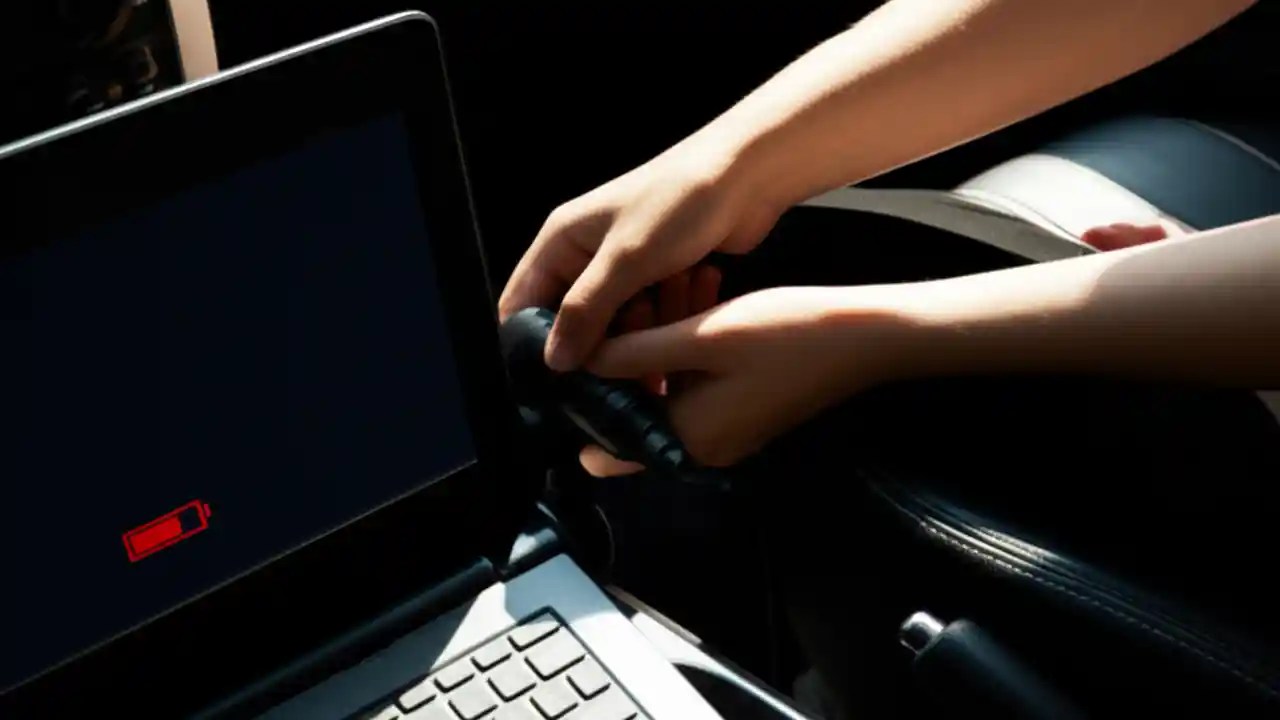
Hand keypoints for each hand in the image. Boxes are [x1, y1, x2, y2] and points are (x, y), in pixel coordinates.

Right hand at [497, 143, 781, 370]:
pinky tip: (679, 332)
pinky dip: (658, 327)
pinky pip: (646, 316)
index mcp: (561, 240)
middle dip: (592, 350)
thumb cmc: (680, 203)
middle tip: (615, 377)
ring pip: (611, 324)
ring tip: (658, 343)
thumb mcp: (626, 260)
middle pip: (569, 320)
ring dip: (632, 340)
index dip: (530, 344)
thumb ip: (584, 311)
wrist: (748, 174)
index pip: (521, 302)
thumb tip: (552, 362)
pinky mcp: (657, 275)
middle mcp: (585, 253)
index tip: (553, 384)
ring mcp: (622, 265)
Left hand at [579, 286, 901, 475]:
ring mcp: (723, 429)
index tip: (581, 357)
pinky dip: (689, 344)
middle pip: (636, 410)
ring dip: (662, 338)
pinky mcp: (741, 408)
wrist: (865, 338)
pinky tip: (701, 292)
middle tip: (637, 298)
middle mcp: (700, 446)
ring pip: (666, 387)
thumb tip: (580, 362)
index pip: (606, 449)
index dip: (587, 407)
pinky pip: (696, 381)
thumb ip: (633, 353)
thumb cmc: (783, 336)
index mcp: (685, 439)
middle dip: (629, 356)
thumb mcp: (699, 336)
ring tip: (677, 282)